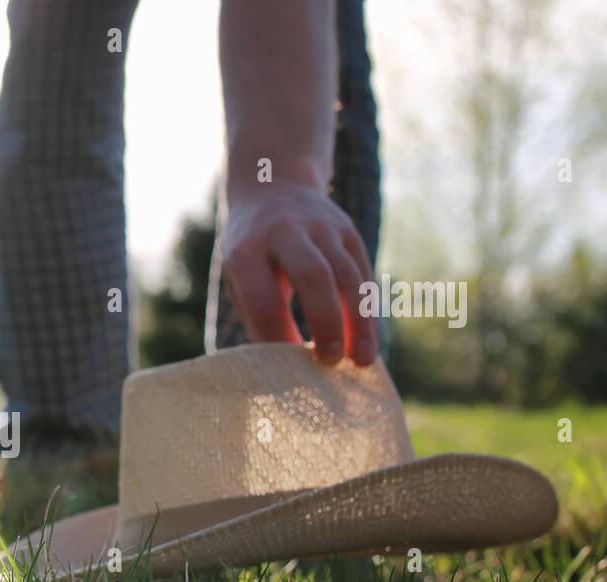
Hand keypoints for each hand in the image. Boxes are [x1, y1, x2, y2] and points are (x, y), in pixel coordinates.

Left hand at [221, 180, 376, 365]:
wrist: (272, 188)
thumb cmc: (251, 252)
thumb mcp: (238, 276)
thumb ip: (257, 314)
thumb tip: (283, 368)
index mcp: (246, 249)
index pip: (265, 298)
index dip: (278, 336)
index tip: (288, 369)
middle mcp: (286, 232)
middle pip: (314, 276)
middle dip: (325, 322)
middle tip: (329, 361)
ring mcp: (322, 228)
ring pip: (348, 275)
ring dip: (358, 322)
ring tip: (362, 361)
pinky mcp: (348, 232)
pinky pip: (363, 274)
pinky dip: (367, 311)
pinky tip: (368, 341)